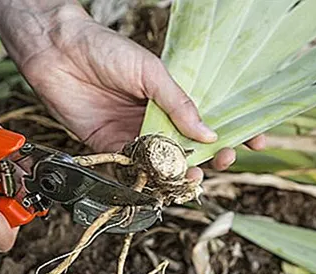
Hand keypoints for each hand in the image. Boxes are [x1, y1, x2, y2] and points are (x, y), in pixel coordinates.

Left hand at [0, 1, 263, 172]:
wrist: (58, 52)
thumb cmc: (107, 51)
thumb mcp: (151, 72)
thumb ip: (178, 104)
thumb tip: (209, 133)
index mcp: (170, 97)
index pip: (207, 119)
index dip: (232, 131)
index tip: (257, 140)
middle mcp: (155, 118)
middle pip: (189, 145)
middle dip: (211, 156)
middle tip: (225, 159)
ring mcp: (133, 134)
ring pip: (164, 160)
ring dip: (181, 171)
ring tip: (195, 174)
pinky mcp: (109, 146)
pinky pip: (134, 166)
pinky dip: (150, 176)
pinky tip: (163, 179)